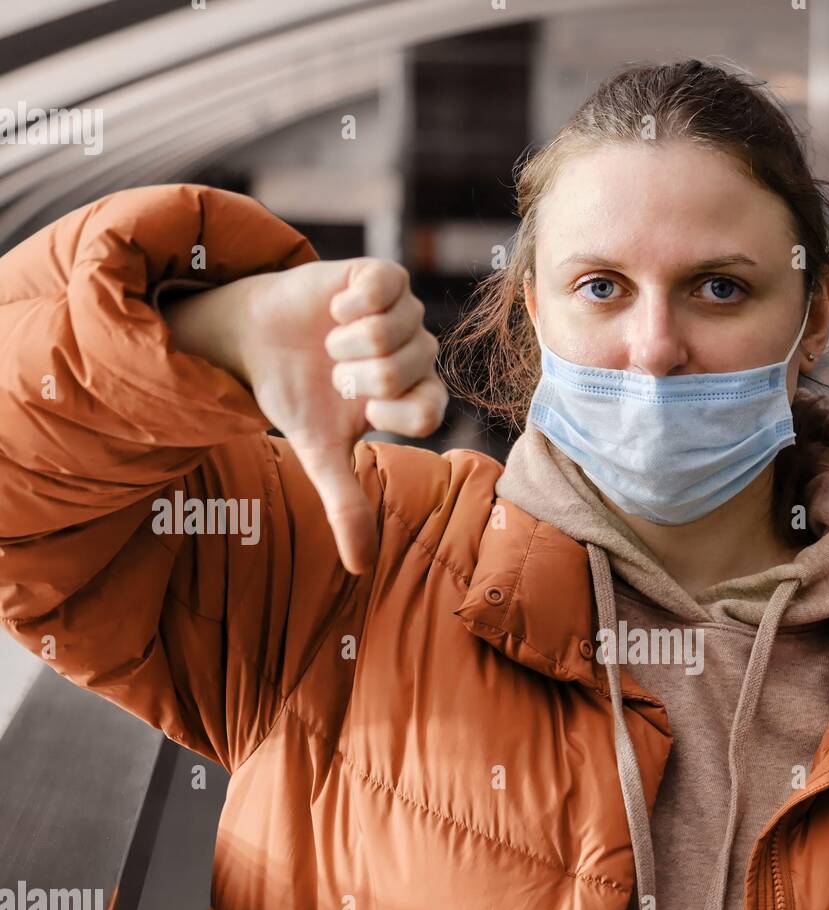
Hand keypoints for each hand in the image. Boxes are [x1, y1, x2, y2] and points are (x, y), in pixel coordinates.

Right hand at [231, 258, 446, 572]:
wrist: (254, 341)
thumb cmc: (295, 395)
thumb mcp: (320, 454)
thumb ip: (346, 505)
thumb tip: (360, 568)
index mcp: (414, 397)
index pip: (429, 411)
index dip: (384, 409)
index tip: (352, 405)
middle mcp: (417, 355)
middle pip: (407, 371)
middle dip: (355, 376)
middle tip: (333, 370)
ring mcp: (402, 314)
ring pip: (397, 331)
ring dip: (349, 342)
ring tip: (331, 341)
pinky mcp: (380, 276)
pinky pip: (386, 287)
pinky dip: (352, 303)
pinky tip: (334, 310)